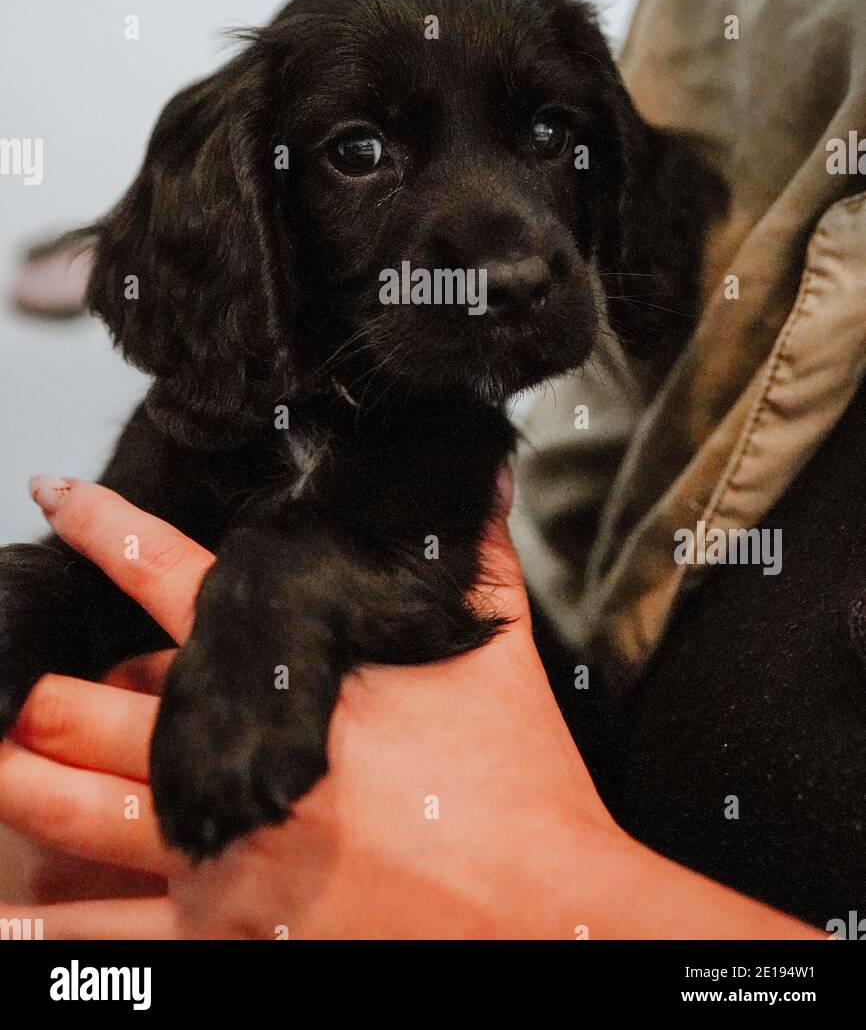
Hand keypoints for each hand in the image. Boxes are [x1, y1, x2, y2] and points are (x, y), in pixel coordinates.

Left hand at [0, 476, 818, 938]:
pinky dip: (44, 929)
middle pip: (88, 704)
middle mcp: (235, 750)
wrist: (540, 909)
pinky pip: (110, 940)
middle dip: (37, 687)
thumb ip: (474, 548)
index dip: (103, 526)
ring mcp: (220, 846)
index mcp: (287, 667)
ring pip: (78, 807)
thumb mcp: (497, 644)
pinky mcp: (226, 934)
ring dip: (18, 778)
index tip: (56, 498)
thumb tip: (483, 464)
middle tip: (7, 675)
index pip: (169, 573)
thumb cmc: (518, 776)